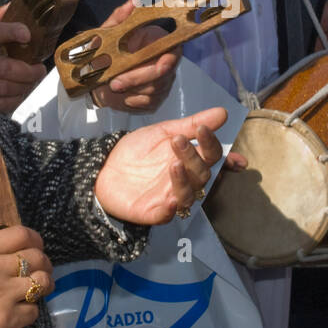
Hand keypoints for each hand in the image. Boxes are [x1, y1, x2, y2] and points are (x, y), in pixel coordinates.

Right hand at [0, 5, 45, 111]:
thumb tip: (13, 4)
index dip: (11, 32)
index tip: (26, 34)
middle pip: (4, 67)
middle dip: (27, 70)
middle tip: (38, 67)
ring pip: (5, 87)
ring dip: (25, 84)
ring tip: (34, 77)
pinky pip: (1, 103)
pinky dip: (16, 98)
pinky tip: (21, 90)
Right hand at [0, 226, 53, 327]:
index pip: (21, 234)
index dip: (35, 239)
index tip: (37, 246)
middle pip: (37, 257)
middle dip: (43, 262)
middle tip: (41, 270)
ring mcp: (4, 294)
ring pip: (41, 282)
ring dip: (43, 285)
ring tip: (38, 290)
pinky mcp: (7, 320)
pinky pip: (33, 312)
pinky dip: (31, 312)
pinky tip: (23, 313)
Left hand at [91, 0, 180, 111]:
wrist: (102, 71)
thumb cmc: (111, 48)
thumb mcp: (112, 30)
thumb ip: (122, 16)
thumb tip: (134, 2)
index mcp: (163, 44)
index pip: (172, 56)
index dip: (165, 64)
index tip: (156, 67)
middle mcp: (167, 65)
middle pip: (161, 78)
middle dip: (137, 80)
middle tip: (114, 83)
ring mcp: (163, 84)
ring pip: (153, 93)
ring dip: (131, 92)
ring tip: (111, 87)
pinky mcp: (154, 100)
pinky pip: (148, 104)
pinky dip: (131, 103)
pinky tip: (119, 97)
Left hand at [94, 108, 247, 224]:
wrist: (104, 167)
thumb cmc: (136, 151)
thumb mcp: (162, 132)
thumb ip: (190, 125)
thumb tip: (223, 113)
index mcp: (189, 160)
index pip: (211, 155)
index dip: (211, 144)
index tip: (202, 130)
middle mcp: (185, 180)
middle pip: (202, 173)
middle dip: (193, 157)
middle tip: (176, 141)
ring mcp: (171, 197)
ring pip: (189, 194)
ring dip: (184, 180)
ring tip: (174, 164)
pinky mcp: (155, 212)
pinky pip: (168, 215)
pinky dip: (171, 208)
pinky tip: (170, 199)